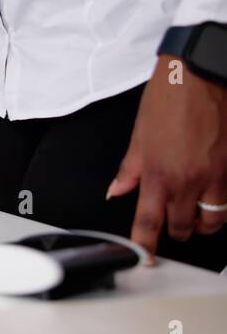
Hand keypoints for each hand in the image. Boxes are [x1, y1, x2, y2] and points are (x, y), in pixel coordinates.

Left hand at [108, 55, 226, 252]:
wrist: (201, 77)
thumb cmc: (168, 100)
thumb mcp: (138, 136)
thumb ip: (129, 169)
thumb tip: (116, 191)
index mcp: (157, 175)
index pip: (148, 223)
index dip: (145, 246)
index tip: (145, 257)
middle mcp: (187, 182)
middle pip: (183, 227)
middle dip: (176, 232)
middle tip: (171, 225)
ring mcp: (215, 178)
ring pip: (212, 221)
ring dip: (202, 224)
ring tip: (195, 217)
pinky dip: (222, 207)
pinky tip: (214, 200)